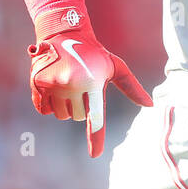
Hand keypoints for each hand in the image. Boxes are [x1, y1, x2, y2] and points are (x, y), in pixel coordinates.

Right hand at [28, 15, 152, 157]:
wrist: (64, 33)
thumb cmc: (94, 53)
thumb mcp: (115, 67)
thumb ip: (131, 87)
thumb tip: (150, 105)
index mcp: (92, 82)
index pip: (95, 116)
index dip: (95, 137)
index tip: (95, 155)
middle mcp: (72, 85)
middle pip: (77, 117)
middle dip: (81, 108)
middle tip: (82, 88)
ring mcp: (53, 84)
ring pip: (61, 115)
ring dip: (66, 107)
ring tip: (69, 86)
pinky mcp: (37, 83)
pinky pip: (43, 110)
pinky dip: (49, 106)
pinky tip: (54, 89)